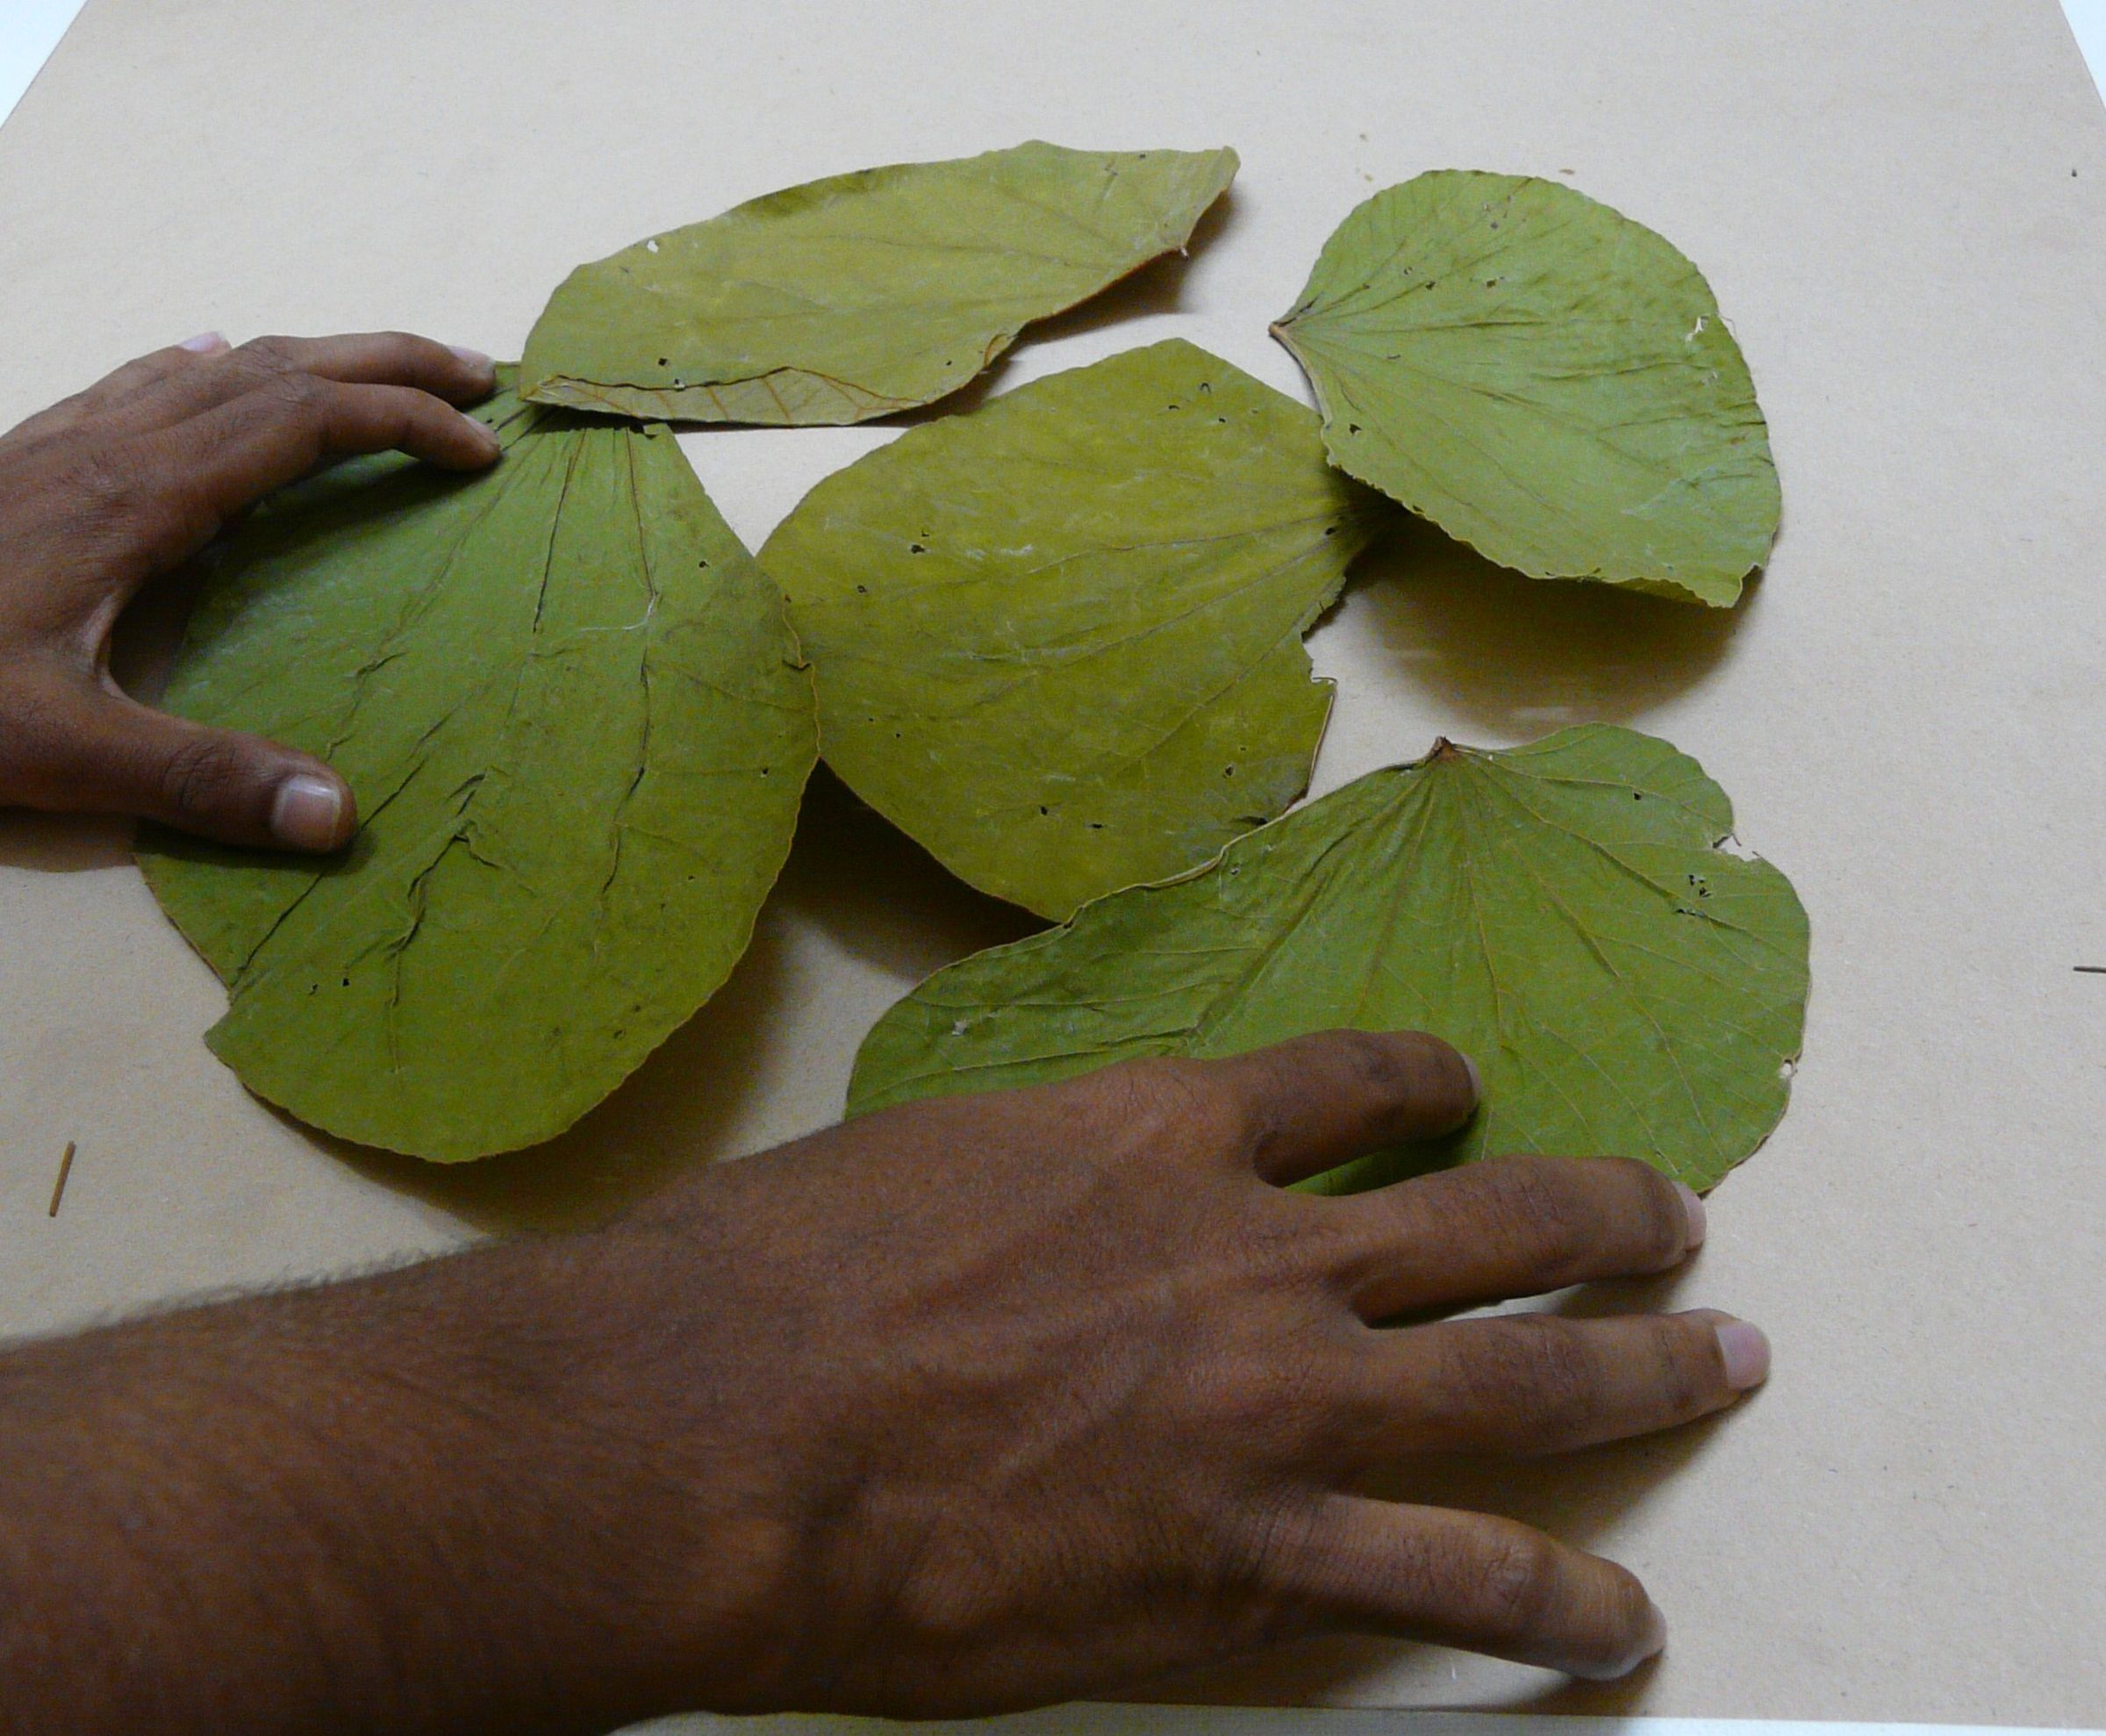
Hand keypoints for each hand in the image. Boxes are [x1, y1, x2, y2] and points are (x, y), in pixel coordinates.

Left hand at [0, 332, 499, 850]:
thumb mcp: (58, 751)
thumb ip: (200, 780)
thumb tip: (339, 814)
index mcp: (140, 498)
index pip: (304, 423)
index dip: (405, 425)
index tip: (484, 450)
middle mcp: (111, 445)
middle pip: (276, 366)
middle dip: (388, 364)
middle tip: (480, 379)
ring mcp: (60, 438)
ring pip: (213, 363)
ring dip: (313, 357)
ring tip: (382, 377)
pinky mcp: (25, 453)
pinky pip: (140, 380)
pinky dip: (212, 367)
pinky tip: (209, 365)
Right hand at [611, 1031, 1763, 1716]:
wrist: (720, 1426)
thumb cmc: (771, 1278)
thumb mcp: (914, 1162)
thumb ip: (1021, 1175)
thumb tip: (1018, 1206)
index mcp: (1159, 1129)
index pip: (1348, 1077)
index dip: (1425, 1083)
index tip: (1460, 1097)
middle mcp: (1255, 1247)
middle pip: (1494, 1213)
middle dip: (1603, 1213)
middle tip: (1673, 1220)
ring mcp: (1275, 1401)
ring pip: (1523, 1370)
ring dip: (1641, 1364)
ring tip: (1723, 1359)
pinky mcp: (1257, 1556)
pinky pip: (1458, 1577)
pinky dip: (1557, 1601)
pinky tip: (1615, 1621)